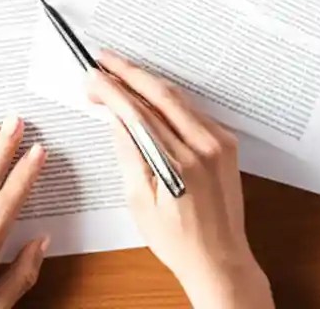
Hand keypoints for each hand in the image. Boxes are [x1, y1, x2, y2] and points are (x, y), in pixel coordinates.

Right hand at [87, 53, 274, 308]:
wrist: (220, 260)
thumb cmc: (178, 240)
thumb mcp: (139, 202)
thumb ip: (128, 155)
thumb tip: (115, 118)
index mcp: (179, 165)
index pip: (138, 113)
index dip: (112, 90)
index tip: (92, 77)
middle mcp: (204, 147)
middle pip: (160, 94)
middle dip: (128, 72)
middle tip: (102, 60)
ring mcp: (219, 142)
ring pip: (177, 98)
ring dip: (147, 82)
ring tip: (118, 73)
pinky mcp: (227, 143)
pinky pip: (192, 110)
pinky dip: (168, 98)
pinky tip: (149, 94)